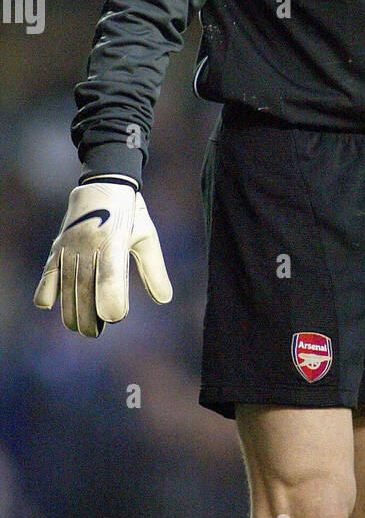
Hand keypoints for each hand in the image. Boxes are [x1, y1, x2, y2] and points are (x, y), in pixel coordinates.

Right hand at [33, 176, 172, 336]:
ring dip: (69, 309)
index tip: (114, 316)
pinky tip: (49, 305)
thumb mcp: (147, 238)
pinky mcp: (58, 246)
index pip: (109, 277)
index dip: (110, 300)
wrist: (104, 184)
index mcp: (114, 243)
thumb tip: (165, 300)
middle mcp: (89, 246)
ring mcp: (71, 246)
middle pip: (85, 288)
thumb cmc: (131, 215)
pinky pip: (48, 272)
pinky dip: (46, 289)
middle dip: (87, 316)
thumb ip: (155, 270)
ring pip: (67, 285)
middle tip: (94, 332)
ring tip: (77, 327)